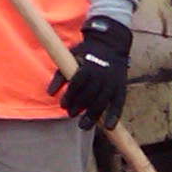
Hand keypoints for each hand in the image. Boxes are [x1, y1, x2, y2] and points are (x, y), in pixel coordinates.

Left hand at [47, 15, 131, 129]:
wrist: (111, 45)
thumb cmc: (87, 53)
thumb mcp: (71, 57)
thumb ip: (60, 75)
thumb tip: (49, 94)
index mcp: (89, 65)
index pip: (78, 83)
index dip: (70, 96)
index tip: (63, 105)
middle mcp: (103, 74)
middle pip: (90, 95)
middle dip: (79, 107)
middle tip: (70, 114)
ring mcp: (113, 81)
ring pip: (103, 101)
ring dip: (93, 115)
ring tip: (84, 126)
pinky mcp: (121, 87)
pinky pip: (119, 103)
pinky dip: (114, 115)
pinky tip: (109, 126)